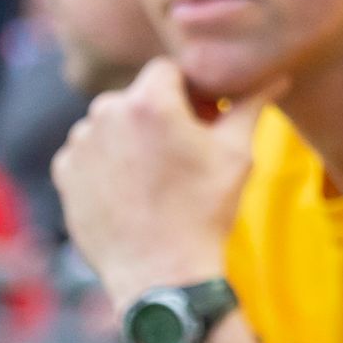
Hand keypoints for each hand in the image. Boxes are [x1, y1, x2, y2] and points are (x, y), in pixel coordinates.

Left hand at [53, 58, 278, 305]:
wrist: (161, 272)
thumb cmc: (204, 208)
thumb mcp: (237, 152)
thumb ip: (252, 103)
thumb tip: (278, 75)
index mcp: (148, 101)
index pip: (167, 70)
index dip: (189, 89)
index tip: (205, 117)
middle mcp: (104, 115)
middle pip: (137, 96)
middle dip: (159, 112)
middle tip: (184, 147)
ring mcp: (79, 145)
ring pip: (111, 123)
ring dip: (131, 136)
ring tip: (157, 172)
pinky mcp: (65, 174)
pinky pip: (89, 152)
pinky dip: (108, 162)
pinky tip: (133, 189)